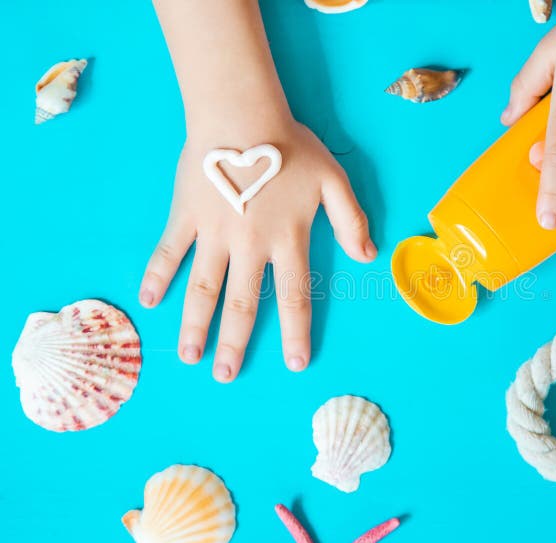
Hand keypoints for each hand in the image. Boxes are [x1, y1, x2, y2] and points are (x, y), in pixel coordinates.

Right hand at [138, 119, 375, 381]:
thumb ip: (352, 221)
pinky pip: (170, 251)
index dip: (297, 333)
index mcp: (287, 240)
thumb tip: (368, 256)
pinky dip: (158, 275)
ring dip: (195, 325)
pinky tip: (148, 301)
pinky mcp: (187, 216)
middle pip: (243, 304)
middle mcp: (250, 246)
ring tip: (188, 357)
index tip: (295, 364)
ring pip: (203, 288)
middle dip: (235, 343)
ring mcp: (214, 233)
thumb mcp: (333, 181)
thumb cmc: (289, 147)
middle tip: (226, 376)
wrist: (242, 114)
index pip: (295, 297)